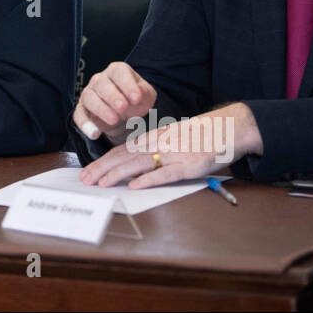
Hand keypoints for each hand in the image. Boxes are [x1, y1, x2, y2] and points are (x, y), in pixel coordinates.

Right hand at [72, 61, 157, 143]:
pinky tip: (95, 133)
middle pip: (101, 84)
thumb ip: (144, 92)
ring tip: (114, 120)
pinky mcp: (82, 110)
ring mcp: (88, 94)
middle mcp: (99, 80)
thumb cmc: (134, 100)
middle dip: (112, 96)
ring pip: (89, 98)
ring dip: (100, 109)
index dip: (127, 84)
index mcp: (116, 71)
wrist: (125, 114)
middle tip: (123, 107)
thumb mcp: (146, 95)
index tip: (136, 98)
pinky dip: (85, 125)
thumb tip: (140, 92)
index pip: (119, 72)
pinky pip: (79, 115)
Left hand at [79, 104, 260, 187]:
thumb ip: (153, 150)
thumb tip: (132, 168)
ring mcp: (174, 154)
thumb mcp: (171, 138)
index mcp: (154, 138)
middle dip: (102, 169)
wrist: (227, 127)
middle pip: (125, 157)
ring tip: (101, 183)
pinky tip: (134, 185)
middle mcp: (160, 144)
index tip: (87, 172)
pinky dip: (149, 179)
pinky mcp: (190, 165)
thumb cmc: (199, 136)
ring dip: (118, 174)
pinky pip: (166, 173)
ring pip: (140, 164)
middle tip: (84, 180)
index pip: (122, 150)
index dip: (103, 162)